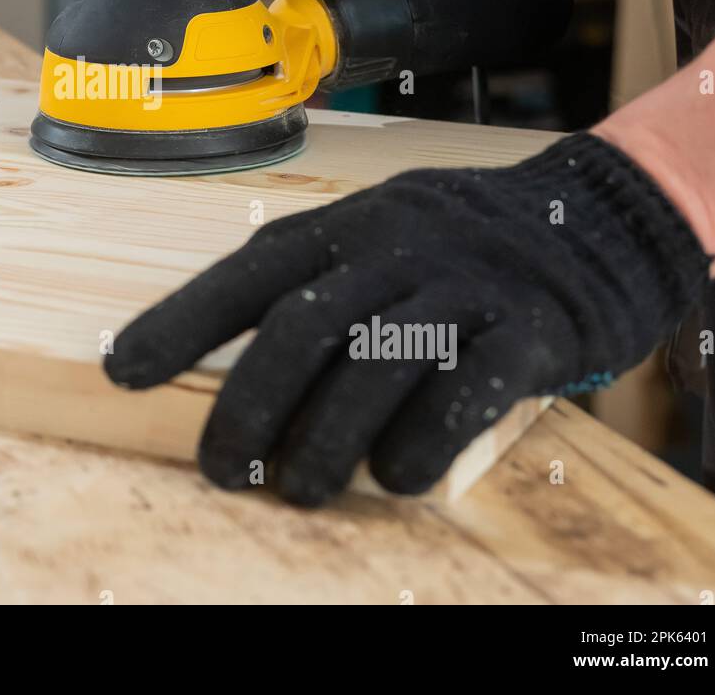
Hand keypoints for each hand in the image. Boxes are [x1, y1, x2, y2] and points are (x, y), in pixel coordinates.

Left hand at [104, 134, 708, 505]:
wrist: (590, 222)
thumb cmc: (451, 249)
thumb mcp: (375, 238)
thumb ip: (308, 285)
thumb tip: (209, 358)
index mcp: (346, 225)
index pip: (248, 274)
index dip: (180, 322)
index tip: (124, 373)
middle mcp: (397, 246)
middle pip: (304, 326)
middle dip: (249, 405)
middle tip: (221, 469)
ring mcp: (464, 285)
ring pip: (377, 365)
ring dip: (326, 442)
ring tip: (301, 492)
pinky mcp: (527, 330)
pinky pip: (466, 393)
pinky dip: (420, 444)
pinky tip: (394, 478)